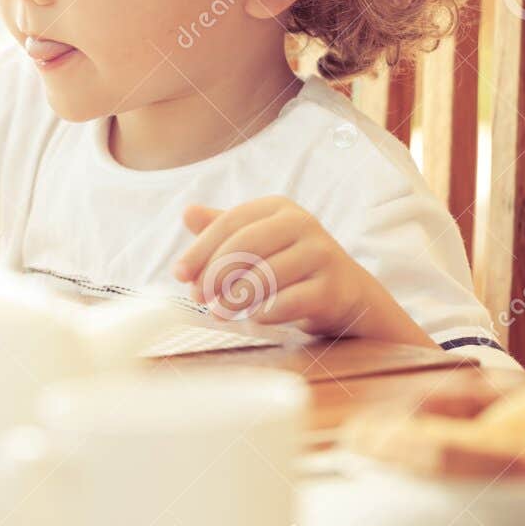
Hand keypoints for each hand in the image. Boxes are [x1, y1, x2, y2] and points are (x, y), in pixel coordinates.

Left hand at [171, 196, 372, 335]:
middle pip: (245, 245)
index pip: (229, 223)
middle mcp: (303, 223)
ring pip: (264, 275)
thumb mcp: (256, 242)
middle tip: (198, 298)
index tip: (179, 275)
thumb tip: (187, 212)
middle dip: (214, 274)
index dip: (199, 250)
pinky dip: (265, 312)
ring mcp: (322, 254)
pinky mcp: (333, 287)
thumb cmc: (289, 266)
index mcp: (278, 208)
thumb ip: (221, 228)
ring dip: (234, 298)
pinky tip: (255, 317)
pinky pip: (288, 301)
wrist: (345, 296)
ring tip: (219, 312)